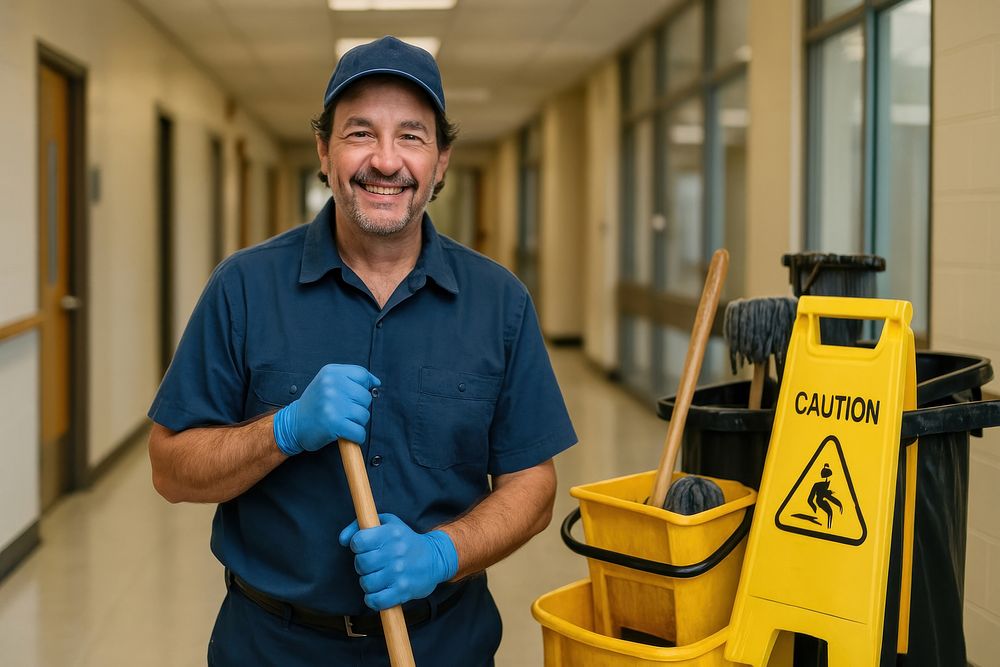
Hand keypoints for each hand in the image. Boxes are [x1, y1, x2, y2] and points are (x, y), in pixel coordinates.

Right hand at [272, 364, 379, 455]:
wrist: (292, 424)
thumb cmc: (314, 405)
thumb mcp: (328, 383)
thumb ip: (350, 378)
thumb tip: (375, 382)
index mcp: (331, 373)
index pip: (362, 375)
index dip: (364, 387)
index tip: (355, 396)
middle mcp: (331, 386)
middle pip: (366, 397)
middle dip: (359, 408)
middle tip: (343, 411)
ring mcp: (333, 404)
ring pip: (364, 415)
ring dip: (356, 422)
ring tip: (341, 420)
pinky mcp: (334, 423)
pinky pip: (359, 432)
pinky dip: (355, 436)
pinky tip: (344, 433)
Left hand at [339, 514, 458, 610]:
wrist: (434, 559)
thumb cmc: (405, 540)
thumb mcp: (387, 523)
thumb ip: (360, 525)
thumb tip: (342, 540)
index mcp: (391, 533)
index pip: (359, 541)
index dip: (357, 545)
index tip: (364, 547)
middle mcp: (396, 552)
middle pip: (361, 563)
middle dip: (362, 564)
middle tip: (371, 563)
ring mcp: (399, 573)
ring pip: (366, 582)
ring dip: (367, 581)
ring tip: (377, 576)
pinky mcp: (402, 591)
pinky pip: (376, 600)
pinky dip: (372, 598)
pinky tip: (378, 591)